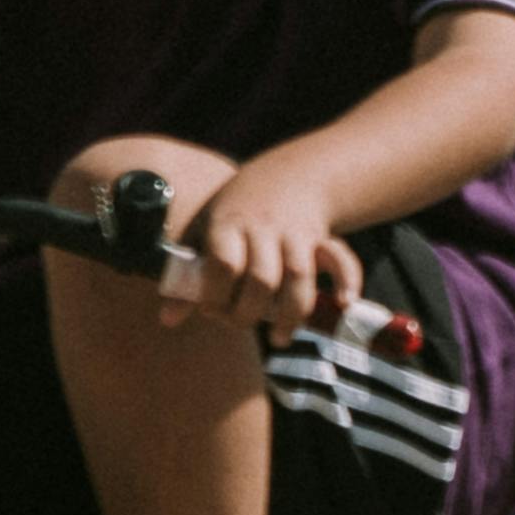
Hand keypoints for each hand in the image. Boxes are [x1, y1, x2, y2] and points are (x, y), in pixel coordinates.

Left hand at [183, 180, 359, 335]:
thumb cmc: (234, 212)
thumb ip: (185, 275)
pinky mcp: (321, 240)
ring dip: (290, 314)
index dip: (216, 295)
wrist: (287, 175)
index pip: (223, 264)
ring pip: (299, 278)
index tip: (210, 309)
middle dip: (250, 313)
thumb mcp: (203, 232)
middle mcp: (263, 228)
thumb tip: (167, 321)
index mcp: (227, 223)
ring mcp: (295, 233)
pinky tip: (343, 305)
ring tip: (280, 339)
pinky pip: (340, 260)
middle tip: (240, 322)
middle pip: (261, 279)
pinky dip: (347, 281)